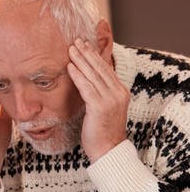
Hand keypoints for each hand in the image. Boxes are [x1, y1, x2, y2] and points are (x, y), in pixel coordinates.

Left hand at [67, 39, 129, 162]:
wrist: (108, 151)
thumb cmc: (102, 132)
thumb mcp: (104, 109)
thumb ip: (99, 94)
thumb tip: (87, 82)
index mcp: (121, 92)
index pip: (107, 69)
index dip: (95, 56)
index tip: (86, 45)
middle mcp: (118, 93)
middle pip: (100, 68)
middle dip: (88, 53)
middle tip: (77, 40)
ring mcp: (110, 99)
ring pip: (93, 75)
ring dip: (81, 60)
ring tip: (71, 49)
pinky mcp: (99, 106)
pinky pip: (86, 87)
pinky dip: (77, 75)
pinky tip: (70, 66)